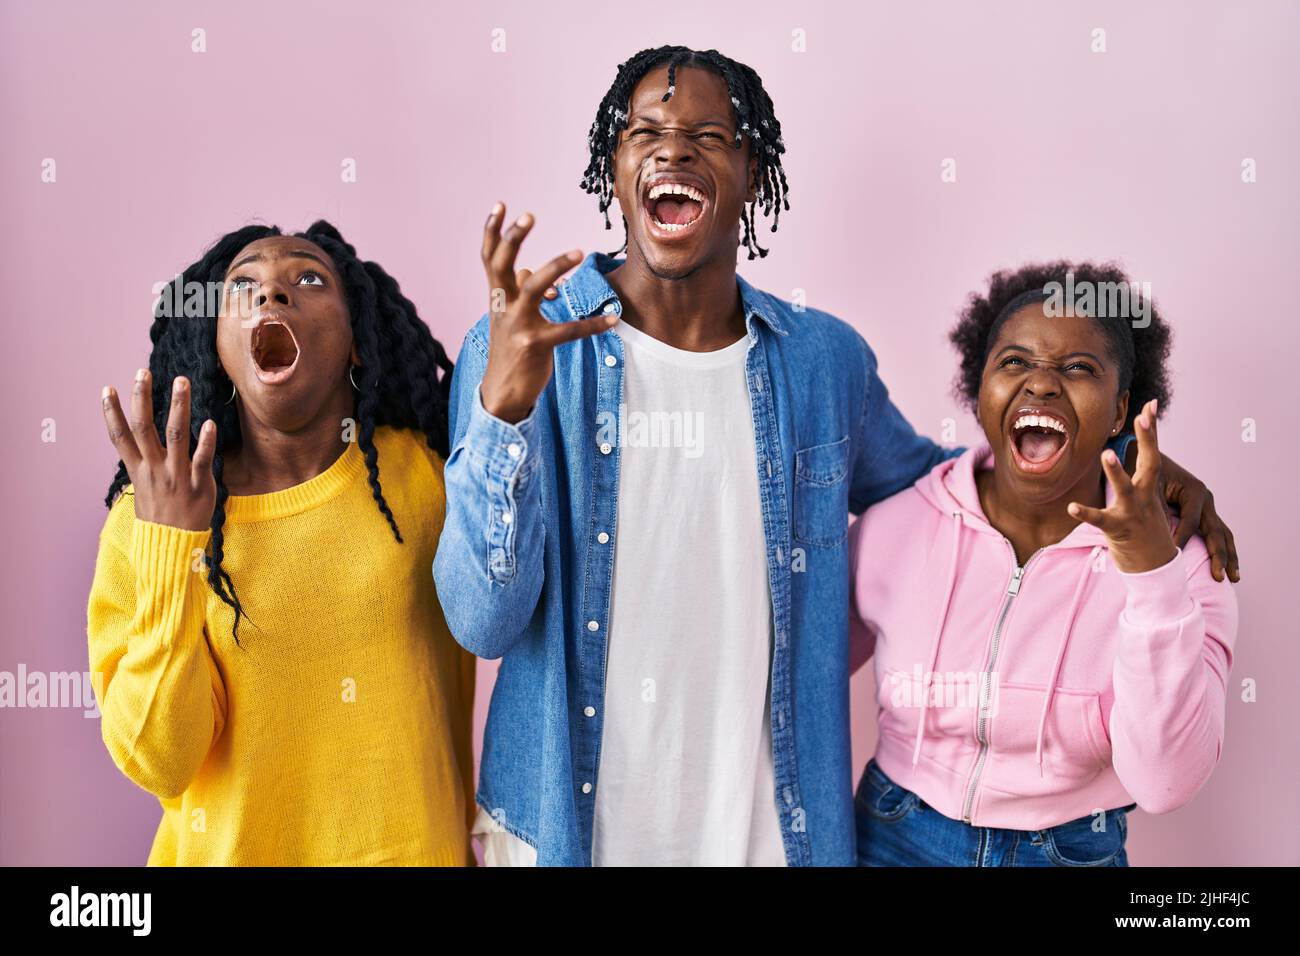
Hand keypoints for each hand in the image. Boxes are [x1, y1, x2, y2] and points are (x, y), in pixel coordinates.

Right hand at [102, 369, 216, 531]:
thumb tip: (137, 446)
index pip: (120, 437)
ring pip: (175, 435)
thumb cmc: (160, 516)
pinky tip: (209, 422)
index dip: (111, 412)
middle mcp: (155, 469)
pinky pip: (203, 459)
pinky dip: (205, 441)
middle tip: (143, 372)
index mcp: (139, 470)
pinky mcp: (200, 485)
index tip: (107, 388)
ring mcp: (177, 476)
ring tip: (180, 381)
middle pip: (144, 427)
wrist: (172, 548)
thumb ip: (143, 465)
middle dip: (142, 397)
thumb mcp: (143, 490)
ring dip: (178, 405)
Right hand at [478, 202, 615, 422]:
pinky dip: (592, 324)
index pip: (489, 258)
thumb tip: (529, 272)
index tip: (501, 204)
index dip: (492, 231)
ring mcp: (517, 327)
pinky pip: (568, 330)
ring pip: (534, 288)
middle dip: (514, 238)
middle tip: (530, 215)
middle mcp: (502, 307)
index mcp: (495, 298)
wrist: (502, 394)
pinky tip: (611, 319)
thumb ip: (516, 293)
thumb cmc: (510, 350)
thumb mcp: (507, 319)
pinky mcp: (536, 346)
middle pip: (502, 265)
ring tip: (579, 251)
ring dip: (555, 266)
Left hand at [1069, 399, 1178, 573]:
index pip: (1152, 453)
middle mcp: (1144, 496)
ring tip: (1106, 453)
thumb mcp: (1144, 500)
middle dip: (1148, 439)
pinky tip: (1071, 506)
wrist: (1156, 567)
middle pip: (1150, 463)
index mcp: (1148, 488)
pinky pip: (1099, 520)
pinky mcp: (1118, 529)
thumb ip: (1134, 478)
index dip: (1151, 429)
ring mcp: (1133, 513)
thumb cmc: (1145, 528)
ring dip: (1116, 471)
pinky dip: (1086, 513)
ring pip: (1125, 489)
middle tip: (1143, 416)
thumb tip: (1121, 455)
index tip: (1151, 405)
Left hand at [1151, 450, 1240, 583]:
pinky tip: (1225, 567)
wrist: (1148, 461)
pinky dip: (1222, 550)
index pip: (1190, 521)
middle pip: (1216, 531)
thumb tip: (1161, 535)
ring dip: (1228, 557)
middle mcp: (1206, 499)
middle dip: (1219, 555)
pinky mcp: (1204, 514)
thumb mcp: (1149, 489)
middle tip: (1219, 577)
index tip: (1175, 557)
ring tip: (1233, 578)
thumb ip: (1157, 509)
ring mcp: (1207, 508)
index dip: (1183, 539)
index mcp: (1194, 491)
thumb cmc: (1146, 474)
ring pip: (1222, 535)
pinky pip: (1216, 534)